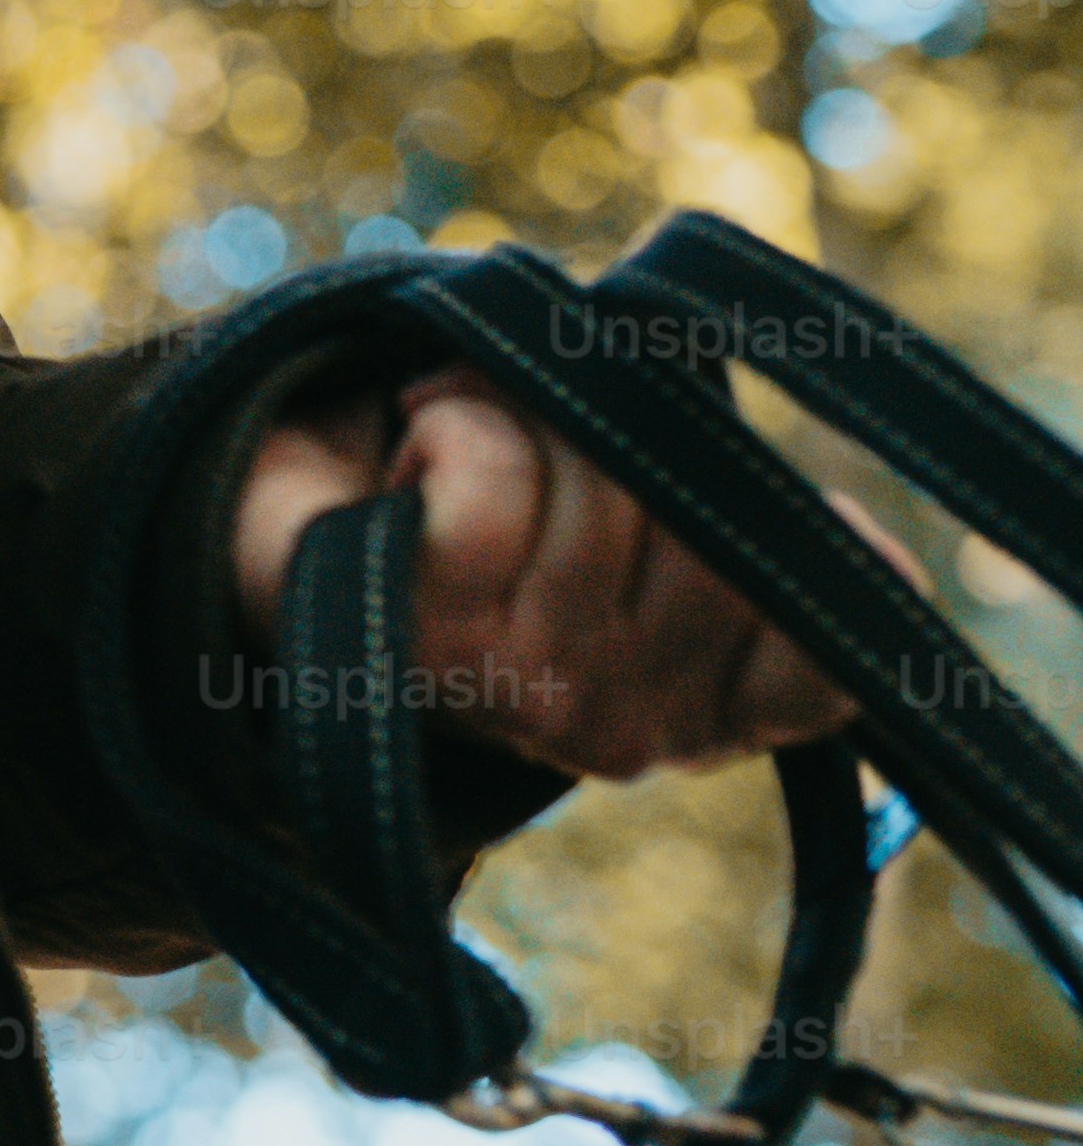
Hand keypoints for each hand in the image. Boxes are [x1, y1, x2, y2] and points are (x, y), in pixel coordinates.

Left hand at [227, 361, 861, 779]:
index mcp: (703, 715)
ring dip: (522, 414)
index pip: (828, 652)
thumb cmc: (481, 505)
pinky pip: (494, 473)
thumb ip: (759, 537)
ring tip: (459, 447)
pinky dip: (454, 418)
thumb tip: (867, 555)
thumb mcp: (645, 523)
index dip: (786, 542)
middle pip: (708, 522)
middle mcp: (627, 731)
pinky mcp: (423, 637)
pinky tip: (413, 455)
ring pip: (598, 483)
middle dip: (621, 440)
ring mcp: (528, 696)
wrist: (279, 527)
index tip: (700, 508)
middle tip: (538, 447)